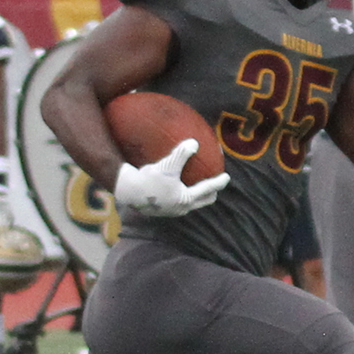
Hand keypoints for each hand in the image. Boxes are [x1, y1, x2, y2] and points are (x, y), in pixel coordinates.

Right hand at [113, 138, 230, 216]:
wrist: (127, 192)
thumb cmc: (149, 179)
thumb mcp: (167, 165)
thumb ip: (182, 154)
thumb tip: (195, 142)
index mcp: (185, 199)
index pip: (207, 189)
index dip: (218, 182)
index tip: (226, 177)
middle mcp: (180, 208)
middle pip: (202, 201)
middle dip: (210, 194)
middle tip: (215, 186)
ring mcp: (170, 211)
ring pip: (189, 203)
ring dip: (196, 196)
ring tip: (197, 188)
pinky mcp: (160, 209)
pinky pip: (177, 201)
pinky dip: (182, 194)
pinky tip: (175, 187)